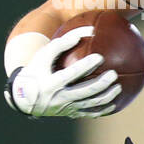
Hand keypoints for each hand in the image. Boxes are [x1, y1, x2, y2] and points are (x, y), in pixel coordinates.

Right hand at [4, 27, 120, 118]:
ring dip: (106, 97)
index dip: (85, 66)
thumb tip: (86, 30)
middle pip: (84, 92)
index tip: (100, 57)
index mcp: (51, 83)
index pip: (71, 74)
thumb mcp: (42, 56)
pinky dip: (102, 110)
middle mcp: (59, 97)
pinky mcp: (70, 113)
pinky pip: (89, 113)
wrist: (24, 98)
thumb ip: (61, 44)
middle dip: (101, 84)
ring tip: (118, 87)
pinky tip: (114, 104)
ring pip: (89, 105)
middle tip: (114, 74)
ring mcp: (65, 107)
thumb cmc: (36, 71)